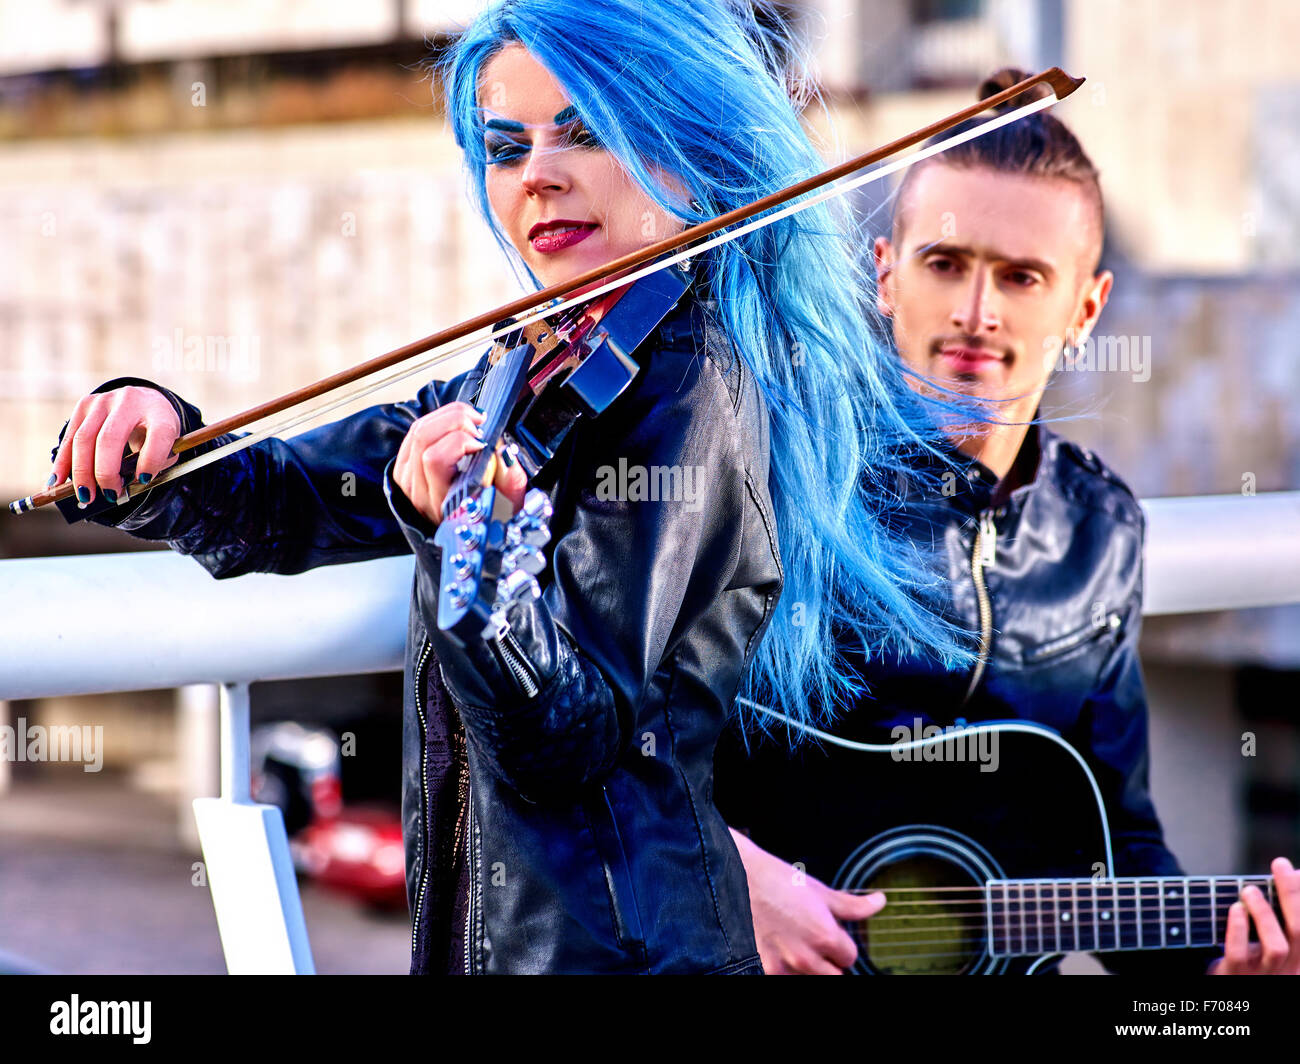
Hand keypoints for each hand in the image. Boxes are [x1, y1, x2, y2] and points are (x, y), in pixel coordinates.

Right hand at [50, 387, 182, 507]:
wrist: (146, 402)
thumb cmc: (156, 431)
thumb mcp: (168, 446)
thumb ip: (153, 466)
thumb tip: (119, 489)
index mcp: (159, 412)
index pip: (158, 436)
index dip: (150, 461)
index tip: (144, 480)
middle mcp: (130, 402)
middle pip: (109, 439)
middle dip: (105, 473)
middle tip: (110, 495)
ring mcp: (104, 401)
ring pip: (83, 439)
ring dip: (81, 472)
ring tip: (85, 495)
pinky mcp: (85, 404)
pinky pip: (69, 437)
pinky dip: (62, 462)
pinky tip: (58, 482)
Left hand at [392, 402, 526, 526]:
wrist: (465, 529)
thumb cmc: (486, 515)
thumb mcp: (508, 505)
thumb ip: (511, 479)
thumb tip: (502, 451)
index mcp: (443, 503)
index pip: (437, 459)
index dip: (461, 441)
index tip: (483, 443)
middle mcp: (419, 490)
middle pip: (424, 437)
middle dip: (456, 420)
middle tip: (479, 426)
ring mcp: (407, 477)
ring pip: (419, 430)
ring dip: (449, 416)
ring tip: (472, 422)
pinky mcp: (404, 466)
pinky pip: (415, 431)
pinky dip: (438, 419)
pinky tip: (457, 424)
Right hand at [731, 828, 884, 973]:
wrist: (732, 879)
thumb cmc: (775, 880)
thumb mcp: (817, 889)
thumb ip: (852, 905)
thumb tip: (879, 902)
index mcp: (825, 936)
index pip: (849, 957)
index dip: (841, 944)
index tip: (829, 934)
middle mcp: (805, 959)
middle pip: (834, 977)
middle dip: (829, 962)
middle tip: (814, 944)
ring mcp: (782, 969)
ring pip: (810, 980)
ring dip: (806, 968)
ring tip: (792, 944)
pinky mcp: (762, 971)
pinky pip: (784, 978)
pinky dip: (784, 969)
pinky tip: (776, 949)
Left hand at [1208, 857, 1299, 973]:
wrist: (1227, 984)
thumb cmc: (1252, 957)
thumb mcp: (1273, 935)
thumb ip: (1282, 909)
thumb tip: (1296, 872)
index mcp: (1298, 955)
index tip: (1297, 869)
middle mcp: (1289, 967)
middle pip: (1299, 932)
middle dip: (1292, 895)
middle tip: (1280, 865)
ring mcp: (1264, 974)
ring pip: (1276, 946)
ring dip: (1265, 914)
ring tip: (1249, 890)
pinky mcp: (1237, 974)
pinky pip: (1239, 953)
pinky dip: (1238, 930)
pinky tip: (1235, 909)